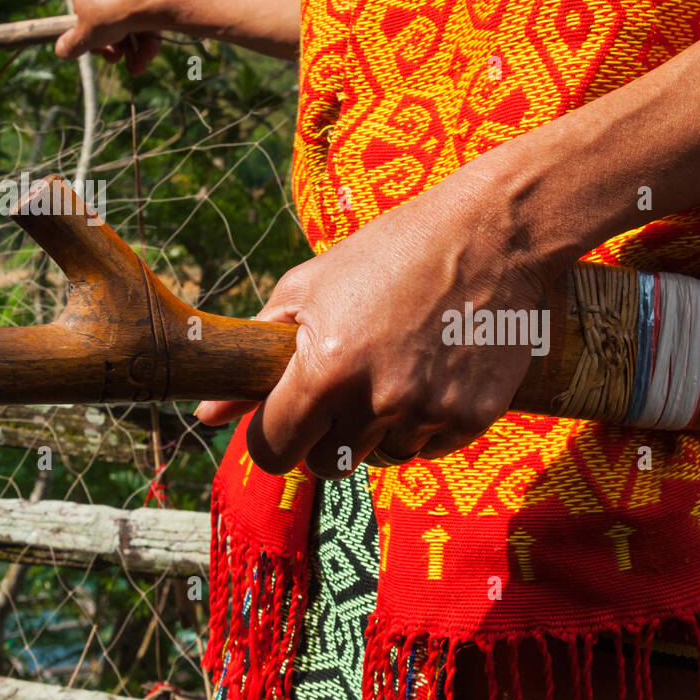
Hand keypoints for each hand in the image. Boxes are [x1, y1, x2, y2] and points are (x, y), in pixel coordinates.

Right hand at [55, 0, 168, 74]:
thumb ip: (72, 44)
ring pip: (130, 21)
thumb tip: (60, 51)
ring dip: (134, 48)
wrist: (146, 3)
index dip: (91, 38)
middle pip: (109, 21)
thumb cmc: (109, 16)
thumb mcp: (86, 37)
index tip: (98, 51)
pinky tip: (150, 53)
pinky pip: (147, 13)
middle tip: (118, 60)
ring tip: (138, 65)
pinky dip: (149, 35)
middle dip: (114, 47)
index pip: (84, 16)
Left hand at [194, 163, 550, 478]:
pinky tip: (434, 375)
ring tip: (396, 373)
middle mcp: (378, 399)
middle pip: (327, 465)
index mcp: (326, 367)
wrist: (492, 235)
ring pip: (382, 458)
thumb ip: (259, 351)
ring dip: (379, 431)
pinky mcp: (473, 417)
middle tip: (343, 396)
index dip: (271, 439)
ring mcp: (430, 411)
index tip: (283, 424)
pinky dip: (426, 424)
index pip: (274, 450)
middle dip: (325, 438)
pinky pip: (431, 447)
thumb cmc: (392, 251)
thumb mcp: (312, 285)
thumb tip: (208, 414)